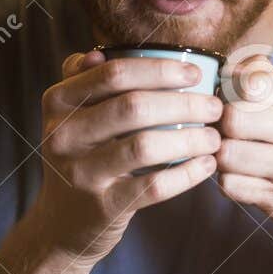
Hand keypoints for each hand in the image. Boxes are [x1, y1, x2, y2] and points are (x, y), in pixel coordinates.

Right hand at [28, 50, 222, 261]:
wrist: (62, 223)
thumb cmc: (81, 158)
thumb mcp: (72, 117)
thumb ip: (85, 81)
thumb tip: (103, 50)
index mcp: (58, 102)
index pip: (114, 73)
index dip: (160, 70)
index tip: (195, 74)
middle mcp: (62, 135)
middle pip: (132, 107)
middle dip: (183, 103)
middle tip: (214, 107)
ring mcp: (80, 173)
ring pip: (144, 147)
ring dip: (189, 139)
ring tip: (214, 137)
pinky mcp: (102, 207)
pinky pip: (153, 187)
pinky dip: (185, 175)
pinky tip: (206, 166)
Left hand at [215, 53, 272, 273]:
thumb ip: (270, 79)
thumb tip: (228, 70)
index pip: (250, 83)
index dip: (231, 91)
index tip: (236, 100)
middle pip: (233, 117)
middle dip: (223, 124)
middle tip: (232, 130)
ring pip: (226, 153)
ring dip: (223, 155)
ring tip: (237, 153)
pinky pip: (229, 185)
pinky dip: (230, 182)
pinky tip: (246, 177)